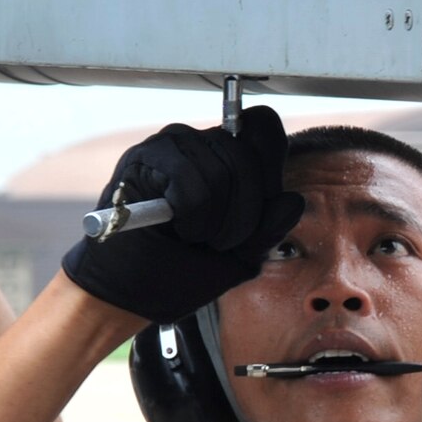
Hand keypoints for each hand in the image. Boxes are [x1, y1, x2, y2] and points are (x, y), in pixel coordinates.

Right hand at [59, 108, 303, 323]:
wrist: (130, 292)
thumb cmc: (181, 270)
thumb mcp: (240, 257)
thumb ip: (268, 230)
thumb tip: (292, 200)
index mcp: (229, 157)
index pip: (266, 129)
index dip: (270, 174)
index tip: (254, 217)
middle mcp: (202, 142)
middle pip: (250, 157)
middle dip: (246, 215)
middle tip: (220, 243)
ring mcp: (172, 144)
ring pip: (222, 172)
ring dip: (215, 222)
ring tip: (193, 237)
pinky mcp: (145, 157)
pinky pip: (192, 182)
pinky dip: (192, 217)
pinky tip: (176, 228)